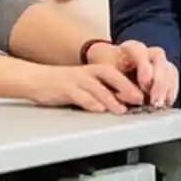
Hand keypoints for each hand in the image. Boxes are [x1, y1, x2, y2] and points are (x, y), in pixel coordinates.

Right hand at [24, 63, 145, 112]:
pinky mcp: (64, 88)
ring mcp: (75, 79)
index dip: (132, 82)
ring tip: (121, 109)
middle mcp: (87, 72)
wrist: (36, 79)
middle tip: (139, 99)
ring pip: (96, 86)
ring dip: (111, 98)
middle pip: (111, 76)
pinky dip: (89, 102)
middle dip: (126, 87)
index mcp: (94, 71)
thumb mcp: (85, 84)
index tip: (145, 93)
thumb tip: (124, 102)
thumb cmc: (62, 84)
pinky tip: (98, 109)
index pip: (117, 73)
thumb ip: (103, 91)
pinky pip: (79, 94)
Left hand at [86, 40, 179, 107]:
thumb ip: (116, 84)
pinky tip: (166, 103)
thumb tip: (132, 98)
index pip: (139, 51)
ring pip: (169, 69)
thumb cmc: (108, 69)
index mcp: (130, 48)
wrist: (112, 65)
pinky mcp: (166, 71)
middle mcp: (147, 52)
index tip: (145, 83)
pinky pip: (173, 78)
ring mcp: (158, 61)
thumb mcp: (105, 74)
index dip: (144, 67)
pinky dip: (171, 91)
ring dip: (167, 89)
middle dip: (159, 82)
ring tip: (161, 106)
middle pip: (158, 60)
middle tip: (155, 101)